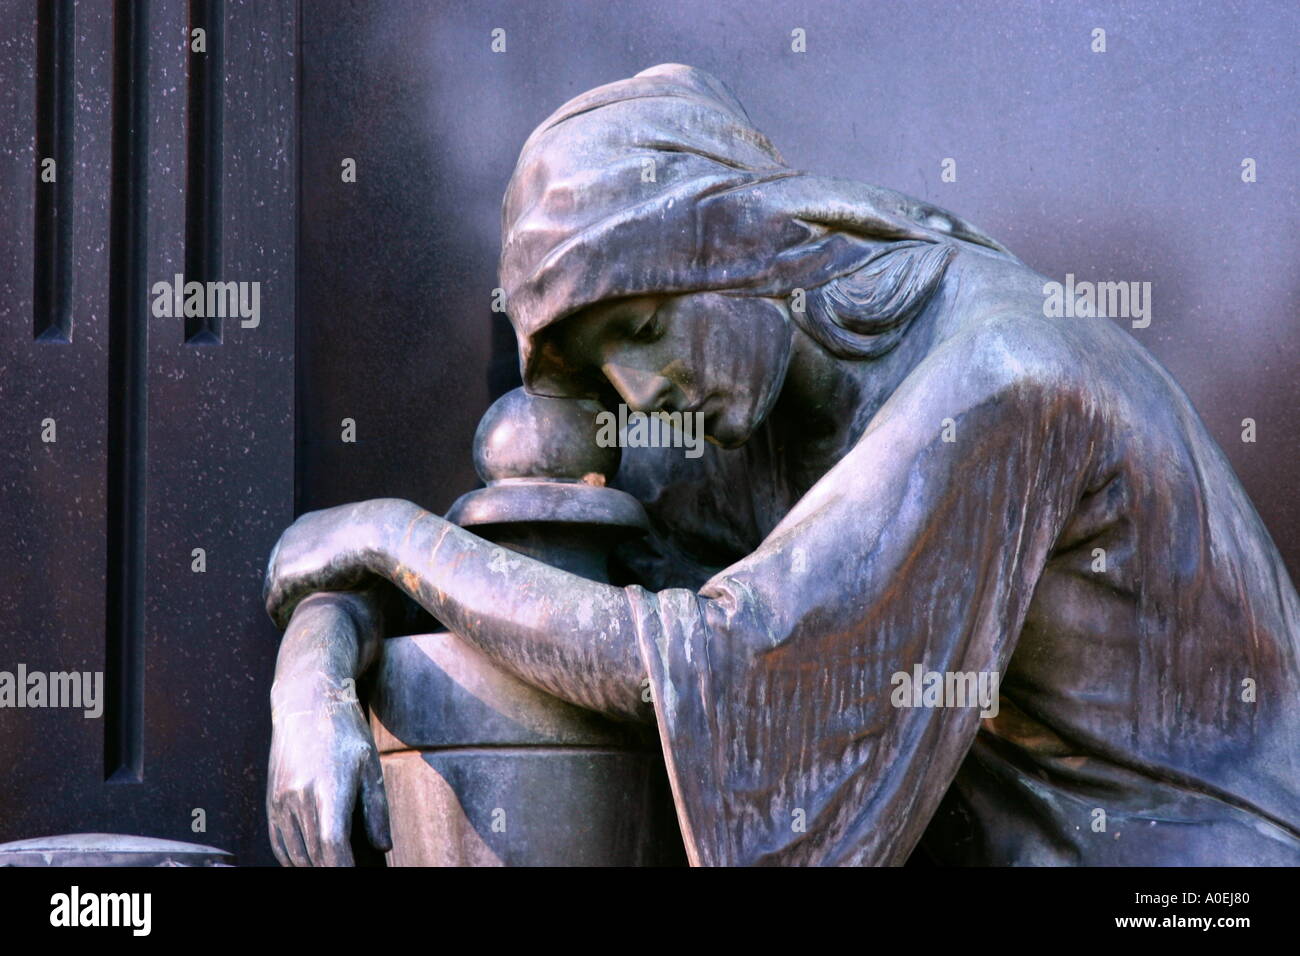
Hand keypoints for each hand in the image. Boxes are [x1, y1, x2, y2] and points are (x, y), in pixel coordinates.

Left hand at [264, 499, 411, 627]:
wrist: (378, 532)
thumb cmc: (382, 533)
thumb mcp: (367, 532)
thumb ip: (361, 541)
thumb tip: (376, 546)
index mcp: (307, 523)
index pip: (292, 552)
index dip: (299, 574)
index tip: (308, 592)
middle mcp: (289, 537)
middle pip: (276, 569)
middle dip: (285, 591)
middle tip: (296, 611)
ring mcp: (284, 556)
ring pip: (272, 588)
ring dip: (281, 606)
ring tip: (293, 622)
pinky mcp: (285, 578)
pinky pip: (275, 603)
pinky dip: (280, 615)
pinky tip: (289, 626)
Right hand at [266, 596, 391, 865]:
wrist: (305, 702)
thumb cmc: (344, 732)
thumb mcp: (370, 766)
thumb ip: (376, 810)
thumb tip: (381, 846)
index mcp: (328, 791)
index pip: (332, 848)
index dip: (343, 870)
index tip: (354, 876)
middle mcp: (299, 799)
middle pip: (312, 857)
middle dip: (330, 870)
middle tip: (350, 869)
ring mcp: (280, 801)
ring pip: (294, 855)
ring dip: (313, 866)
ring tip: (335, 865)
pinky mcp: (271, 801)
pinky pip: (279, 843)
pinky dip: (294, 858)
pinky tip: (311, 860)